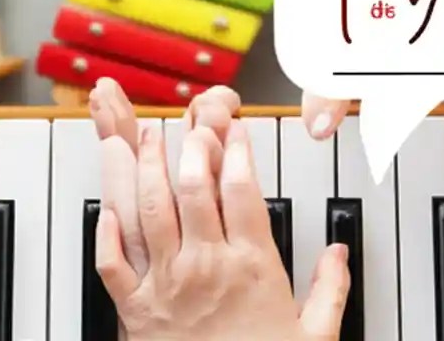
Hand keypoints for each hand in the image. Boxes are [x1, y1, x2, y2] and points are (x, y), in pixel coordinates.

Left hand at [91, 82, 351, 340]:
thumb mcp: (316, 337)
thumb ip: (331, 289)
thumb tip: (339, 253)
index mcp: (251, 267)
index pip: (242, 190)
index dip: (238, 151)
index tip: (237, 131)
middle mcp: (205, 267)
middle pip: (192, 188)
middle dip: (191, 146)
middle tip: (193, 124)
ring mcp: (166, 286)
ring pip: (149, 211)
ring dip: (144, 169)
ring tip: (145, 139)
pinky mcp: (135, 311)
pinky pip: (111, 263)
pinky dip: (105, 232)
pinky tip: (106, 209)